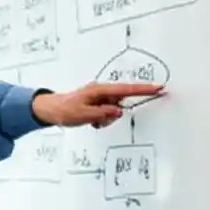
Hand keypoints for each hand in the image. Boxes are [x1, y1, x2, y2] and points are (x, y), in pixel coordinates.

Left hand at [32, 82, 163, 128]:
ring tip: (90, 121)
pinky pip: (107, 113)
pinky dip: (101, 120)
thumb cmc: (65, 110)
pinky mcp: (97, 104)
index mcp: (100, 90)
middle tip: (97, 120)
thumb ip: (103, 113)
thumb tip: (118, 111)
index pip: (127, 89)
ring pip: (114, 110)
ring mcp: (100, 98)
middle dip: (113, 114)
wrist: (50, 110)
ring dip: (106, 119)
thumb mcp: (84, 114)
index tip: (159, 88)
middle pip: (120, 102)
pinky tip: (90, 121)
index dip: (144, 89)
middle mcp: (102, 92)